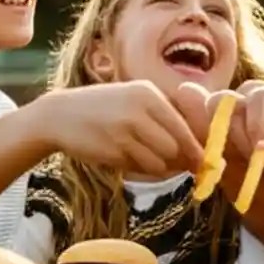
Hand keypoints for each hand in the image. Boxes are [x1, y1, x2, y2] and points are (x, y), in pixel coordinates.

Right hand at [34, 81, 204, 176]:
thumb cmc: (105, 110)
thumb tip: (197, 151)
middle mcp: (139, 108)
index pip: (184, 126)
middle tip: (178, 166)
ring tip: (144, 157)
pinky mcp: (112, 148)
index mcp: (149, 93)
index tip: (204, 162)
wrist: (59, 115)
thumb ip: (165, 118)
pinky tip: (127, 158)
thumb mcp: (135, 100)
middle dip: (179, 161)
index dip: (196, 148)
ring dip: (159, 167)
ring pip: (160, 161)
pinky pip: (140, 167)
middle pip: (175, 147)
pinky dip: (141, 169)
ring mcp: (124, 129)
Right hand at [172, 81, 263, 212]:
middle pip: (227, 102)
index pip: (260, 97)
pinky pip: (189, 132)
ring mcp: (218, 116)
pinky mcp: (202, 135)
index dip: (260, 125)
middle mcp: (242, 98)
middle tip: (252, 162)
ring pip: (206, 116)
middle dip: (238, 137)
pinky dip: (198, 150)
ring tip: (235, 165)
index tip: (263, 154)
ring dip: (218, 144)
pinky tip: (212, 167)